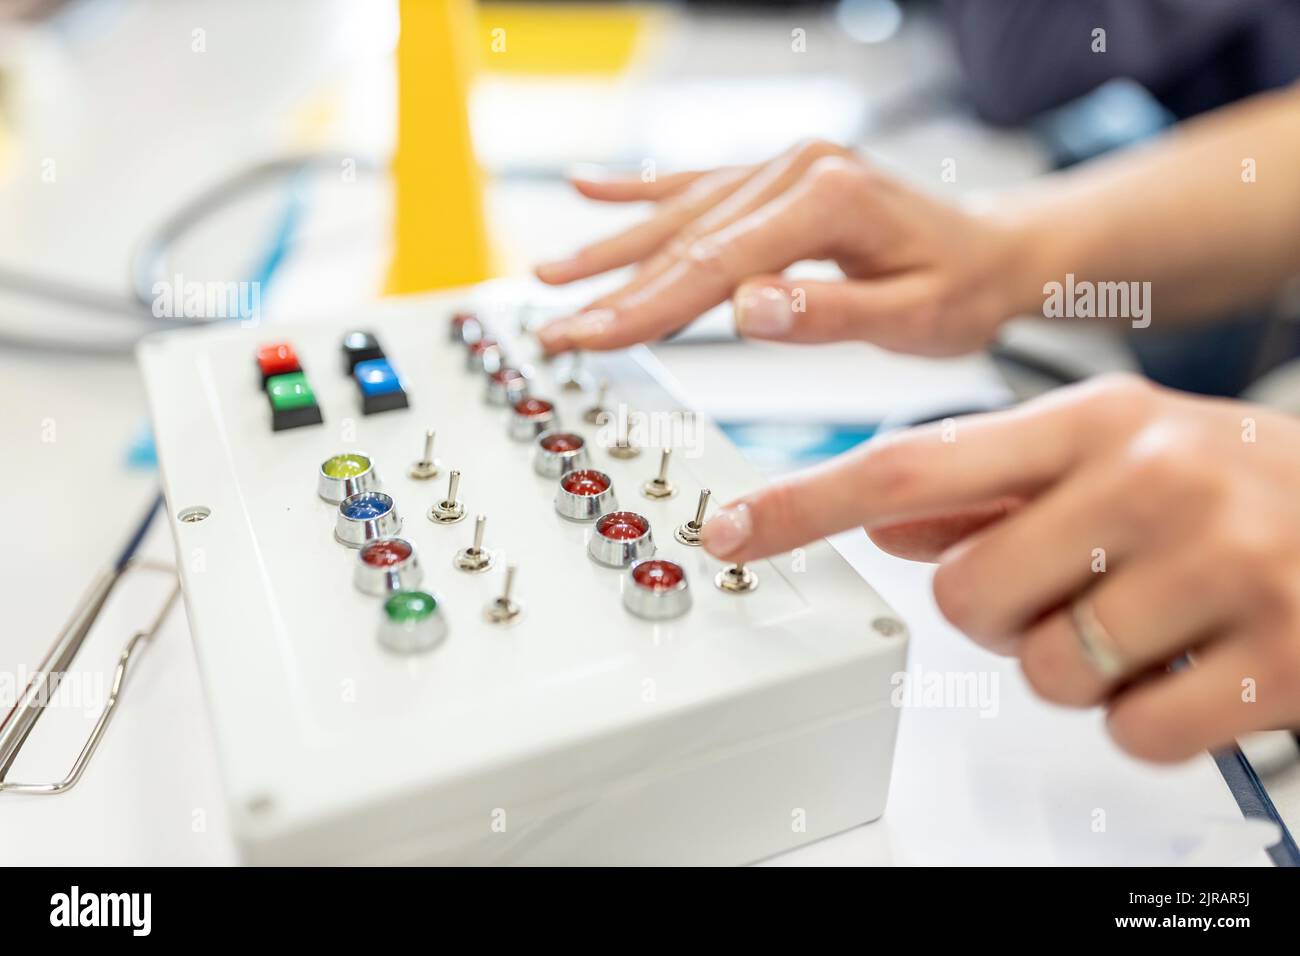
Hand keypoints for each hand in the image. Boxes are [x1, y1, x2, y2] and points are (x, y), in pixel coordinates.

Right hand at [535, 140, 1033, 355]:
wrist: (995, 252)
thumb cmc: (961, 288)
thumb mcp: (912, 316)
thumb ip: (829, 315)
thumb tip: (747, 310)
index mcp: (828, 198)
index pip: (715, 263)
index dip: (644, 306)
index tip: (589, 337)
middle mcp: (798, 168)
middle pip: (686, 238)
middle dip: (613, 290)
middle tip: (554, 330)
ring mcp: (784, 166)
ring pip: (680, 212)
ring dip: (612, 248)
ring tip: (551, 278)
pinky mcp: (778, 177)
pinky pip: (699, 181)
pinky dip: (642, 191)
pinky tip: (593, 188)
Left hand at [699, 374, 1299, 762]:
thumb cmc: (1234, 481)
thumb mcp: (1114, 450)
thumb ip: (994, 485)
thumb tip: (887, 522)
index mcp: (1095, 421)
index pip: (910, 467)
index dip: (808, 504)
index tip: (735, 527)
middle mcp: (1150, 477)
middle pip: (961, 595)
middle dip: (995, 613)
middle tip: (1069, 589)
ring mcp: (1218, 565)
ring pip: (1041, 669)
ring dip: (1072, 666)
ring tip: (1140, 620)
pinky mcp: (1276, 657)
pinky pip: (1129, 731)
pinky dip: (1144, 718)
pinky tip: (1188, 665)